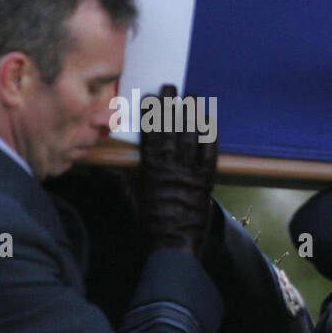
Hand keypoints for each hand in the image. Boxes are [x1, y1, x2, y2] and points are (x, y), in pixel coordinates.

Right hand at [138, 85, 217, 253]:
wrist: (174, 246)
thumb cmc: (150, 227)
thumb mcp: (134, 200)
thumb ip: (128, 180)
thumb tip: (120, 166)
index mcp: (148, 172)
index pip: (149, 137)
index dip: (150, 116)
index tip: (149, 98)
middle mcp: (169, 169)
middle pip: (169, 132)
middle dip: (170, 107)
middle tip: (171, 86)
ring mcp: (189, 175)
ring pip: (190, 140)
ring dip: (192, 117)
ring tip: (192, 98)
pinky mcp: (205, 184)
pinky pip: (209, 157)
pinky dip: (211, 139)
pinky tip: (211, 124)